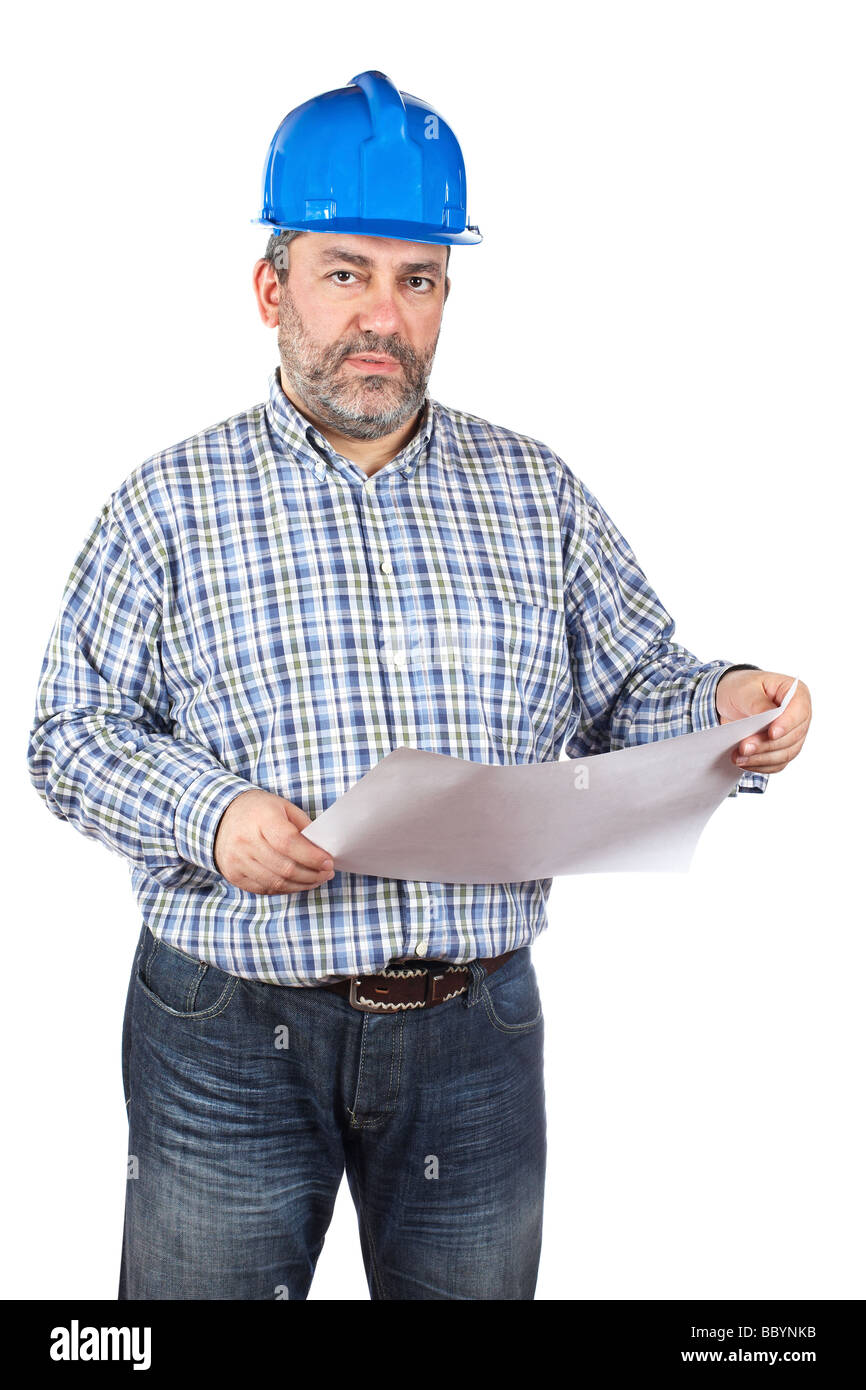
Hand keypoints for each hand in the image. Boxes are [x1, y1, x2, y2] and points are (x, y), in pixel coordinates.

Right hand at [214, 789, 334, 893]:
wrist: (220, 817)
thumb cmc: (259, 811)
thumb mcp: (283, 807)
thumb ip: (303, 827)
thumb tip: (322, 851)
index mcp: (261, 819)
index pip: (289, 843)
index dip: (312, 856)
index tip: (329, 862)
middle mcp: (246, 841)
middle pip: (285, 867)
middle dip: (312, 874)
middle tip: (327, 873)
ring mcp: (238, 860)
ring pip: (276, 882)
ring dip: (302, 885)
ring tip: (316, 880)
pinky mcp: (234, 875)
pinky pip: (265, 889)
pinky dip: (285, 889)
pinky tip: (298, 883)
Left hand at [716, 669, 811, 775]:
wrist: (733, 702)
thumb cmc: (743, 689)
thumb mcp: (745, 689)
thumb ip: (758, 702)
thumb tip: (767, 714)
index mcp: (797, 694)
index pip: (799, 712)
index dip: (786, 724)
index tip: (771, 733)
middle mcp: (800, 717)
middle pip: (792, 737)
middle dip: (767, 745)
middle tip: (744, 747)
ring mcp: (793, 736)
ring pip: (785, 754)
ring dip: (762, 758)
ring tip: (739, 757)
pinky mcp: (782, 751)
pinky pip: (777, 764)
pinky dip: (760, 766)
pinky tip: (743, 762)